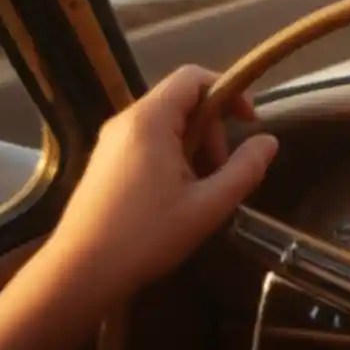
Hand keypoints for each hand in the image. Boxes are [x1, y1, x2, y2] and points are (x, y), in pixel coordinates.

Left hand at [49, 65, 277, 298]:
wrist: (80, 272)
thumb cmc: (146, 236)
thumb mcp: (208, 205)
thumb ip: (244, 169)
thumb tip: (269, 141)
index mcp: (150, 120)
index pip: (194, 77)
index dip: (229, 91)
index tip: (250, 122)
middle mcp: (126, 121)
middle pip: (181, 101)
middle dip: (213, 129)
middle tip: (223, 171)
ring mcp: (111, 142)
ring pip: (166, 125)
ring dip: (195, 147)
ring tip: (202, 190)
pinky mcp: (104, 163)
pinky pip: (148, 142)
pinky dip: (173, 157)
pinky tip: (177, 197)